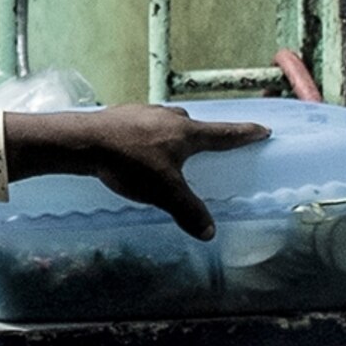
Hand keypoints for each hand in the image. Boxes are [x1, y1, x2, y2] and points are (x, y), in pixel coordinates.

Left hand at [24, 105, 269, 240]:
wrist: (83, 141)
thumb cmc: (129, 163)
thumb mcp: (164, 192)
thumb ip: (188, 211)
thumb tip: (210, 232)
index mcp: (186, 133)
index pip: (224, 134)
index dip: (244, 134)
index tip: (262, 130)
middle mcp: (168, 117)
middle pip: (193, 125)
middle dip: (202, 134)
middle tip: (207, 144)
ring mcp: (143, 112)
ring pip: (167, 122)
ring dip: (173, 133)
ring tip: (170, 148)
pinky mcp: (121, 115)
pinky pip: (144, 125)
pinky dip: (148, 135)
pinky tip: (138, 147)